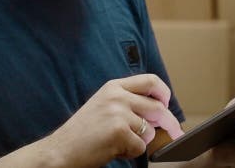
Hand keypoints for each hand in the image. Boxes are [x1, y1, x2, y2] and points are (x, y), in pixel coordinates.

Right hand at [42, 74, 183, 167]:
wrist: (59, 151)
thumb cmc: (81, 134)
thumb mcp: (103, 106)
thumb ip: (127, 103)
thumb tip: (160, 113)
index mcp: (113, 86)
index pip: (150, 80)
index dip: (164, 92)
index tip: (167, 104)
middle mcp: (117, 96)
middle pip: (157, 107)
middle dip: (169, 123)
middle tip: (175, 134)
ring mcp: (118, 113)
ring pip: (149, 131)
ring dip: (139, 142)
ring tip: (117, 143)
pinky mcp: (119, 131)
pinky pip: (140, 147)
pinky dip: (130, 153)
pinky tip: (112, 150)